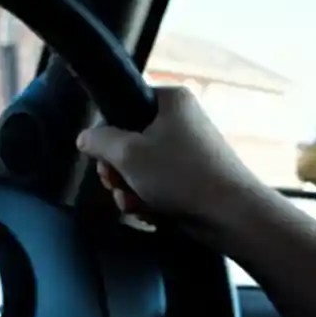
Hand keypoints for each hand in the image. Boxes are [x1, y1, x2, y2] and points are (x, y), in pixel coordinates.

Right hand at [76, 86, 265, 239]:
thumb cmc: (180, 175)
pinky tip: (150, 212)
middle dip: (118, 169)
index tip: (105, 156)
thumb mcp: (128, 154)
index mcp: (171, 100)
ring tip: (135, 203)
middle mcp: (181, 119)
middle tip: (116, 183)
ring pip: (140, 166)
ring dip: (129, 188)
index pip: (124, 105)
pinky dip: (148, 198)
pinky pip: (157, 183)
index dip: (109, 132)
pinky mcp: (191, 176)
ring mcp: (187, 150)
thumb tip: (84, 137)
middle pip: (128, 140)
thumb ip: (99, 141)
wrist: (231, 215)